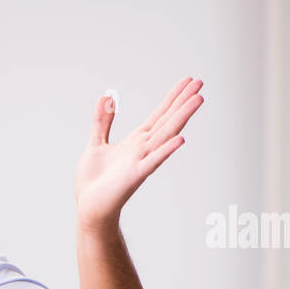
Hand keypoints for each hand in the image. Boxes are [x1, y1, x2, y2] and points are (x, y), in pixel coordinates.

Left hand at [74, 77, 202, 233]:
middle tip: (200, 83)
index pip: (159, 114)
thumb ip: (103, 121)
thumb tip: (107, 96)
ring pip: (165, 136)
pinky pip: (153, 162)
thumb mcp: (96, 144)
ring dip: (181, 118)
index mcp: (135, 141)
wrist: (89, 208)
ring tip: (198, 100)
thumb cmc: (94, 182)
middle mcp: (142, 149)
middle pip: (167, 120)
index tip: (188, 81)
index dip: (173, 97)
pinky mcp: (134, 176)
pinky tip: (180, 140)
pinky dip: (165, 151)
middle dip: (183, 101)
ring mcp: (140, 161)